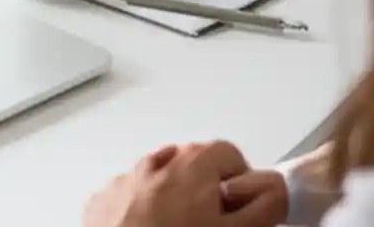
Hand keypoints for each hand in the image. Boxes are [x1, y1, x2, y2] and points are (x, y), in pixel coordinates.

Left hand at [83, 141, 285, 226]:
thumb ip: (264, 205)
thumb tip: (275, 189)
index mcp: (191, 165)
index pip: (227, 153)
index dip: (240, 182)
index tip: (242, 206)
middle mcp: (152, 165)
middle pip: (189, 164)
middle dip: (205, 189)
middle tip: (212, 223)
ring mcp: (121, 184)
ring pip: (155, 182)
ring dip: (169, 200)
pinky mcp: (98, 204)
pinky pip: (125, 199)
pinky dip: (137, 212)